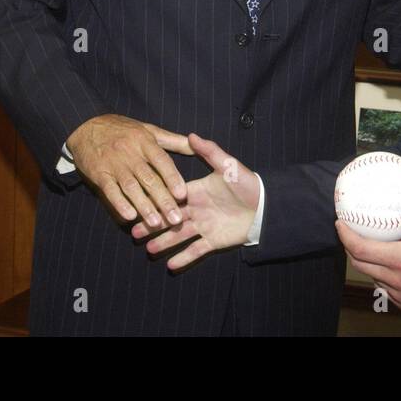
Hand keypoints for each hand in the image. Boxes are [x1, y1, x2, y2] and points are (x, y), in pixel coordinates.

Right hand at [66, 114, 193, 228]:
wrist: (86, 125)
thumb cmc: (122, 129)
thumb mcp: (148, 129)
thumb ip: (172, 140)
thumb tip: (194, 145)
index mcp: (145, 141)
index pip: (162, 161)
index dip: (172, 178)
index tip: (183, 195)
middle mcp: (130, 153)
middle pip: (149, 179)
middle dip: (163, 200)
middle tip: (176, 219)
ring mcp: (114, 164)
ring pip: (131, 187)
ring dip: (144, 206)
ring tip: (156, 223)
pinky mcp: (99, 173)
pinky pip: (110, 190)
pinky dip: (120, 204)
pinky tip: (130, 216)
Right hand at [130, 133, 259, 270]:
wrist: (266, 207)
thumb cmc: (247, 184)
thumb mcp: (228, 166)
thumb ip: (210, 152)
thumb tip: (191, 135)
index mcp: (196, 191)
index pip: (171, 195)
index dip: (155, 199)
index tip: (138, 202)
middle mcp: (196, 209)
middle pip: (170, 217)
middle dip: (153, 223)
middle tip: (135, 231)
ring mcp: (204, 226)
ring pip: (179, 236)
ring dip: (164, 243)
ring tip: (148, 248)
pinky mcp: (213, 241)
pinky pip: (196, 251)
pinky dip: (184, 258)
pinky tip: (171, 265)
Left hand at [335, 175, 400, 322]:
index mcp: (400, 259)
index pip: (360, 248)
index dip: (345, 235)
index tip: (340, 223)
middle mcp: (394, 278)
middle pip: (358, 263)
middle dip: (349, 247)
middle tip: (349, 233)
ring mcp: (398, 293)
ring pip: (371, 277)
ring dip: (364, 262)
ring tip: (366, 247)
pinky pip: (384, 289)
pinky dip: (380, 276)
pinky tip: (387, 268)